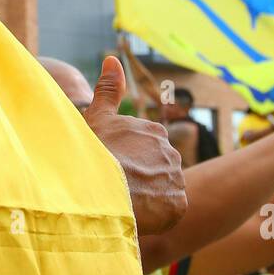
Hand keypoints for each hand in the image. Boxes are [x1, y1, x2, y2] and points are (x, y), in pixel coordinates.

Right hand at [83, 56, 186, 234]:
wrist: (101, 188)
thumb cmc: (94, 152)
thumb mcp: (97, 117)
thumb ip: (108, 89)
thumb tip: (112, 58)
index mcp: (153, 131)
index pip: (144, 150)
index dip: (127, 162)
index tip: (113, 169)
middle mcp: (170, 152)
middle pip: (155, 170)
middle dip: (140, 180)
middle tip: (118, 189)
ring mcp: (176, 178)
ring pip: (162, 191)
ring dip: (148, 198)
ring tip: (126, 204)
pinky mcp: (179, 204)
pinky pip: (169, 211)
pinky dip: (156, 215)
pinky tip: (138, 214)